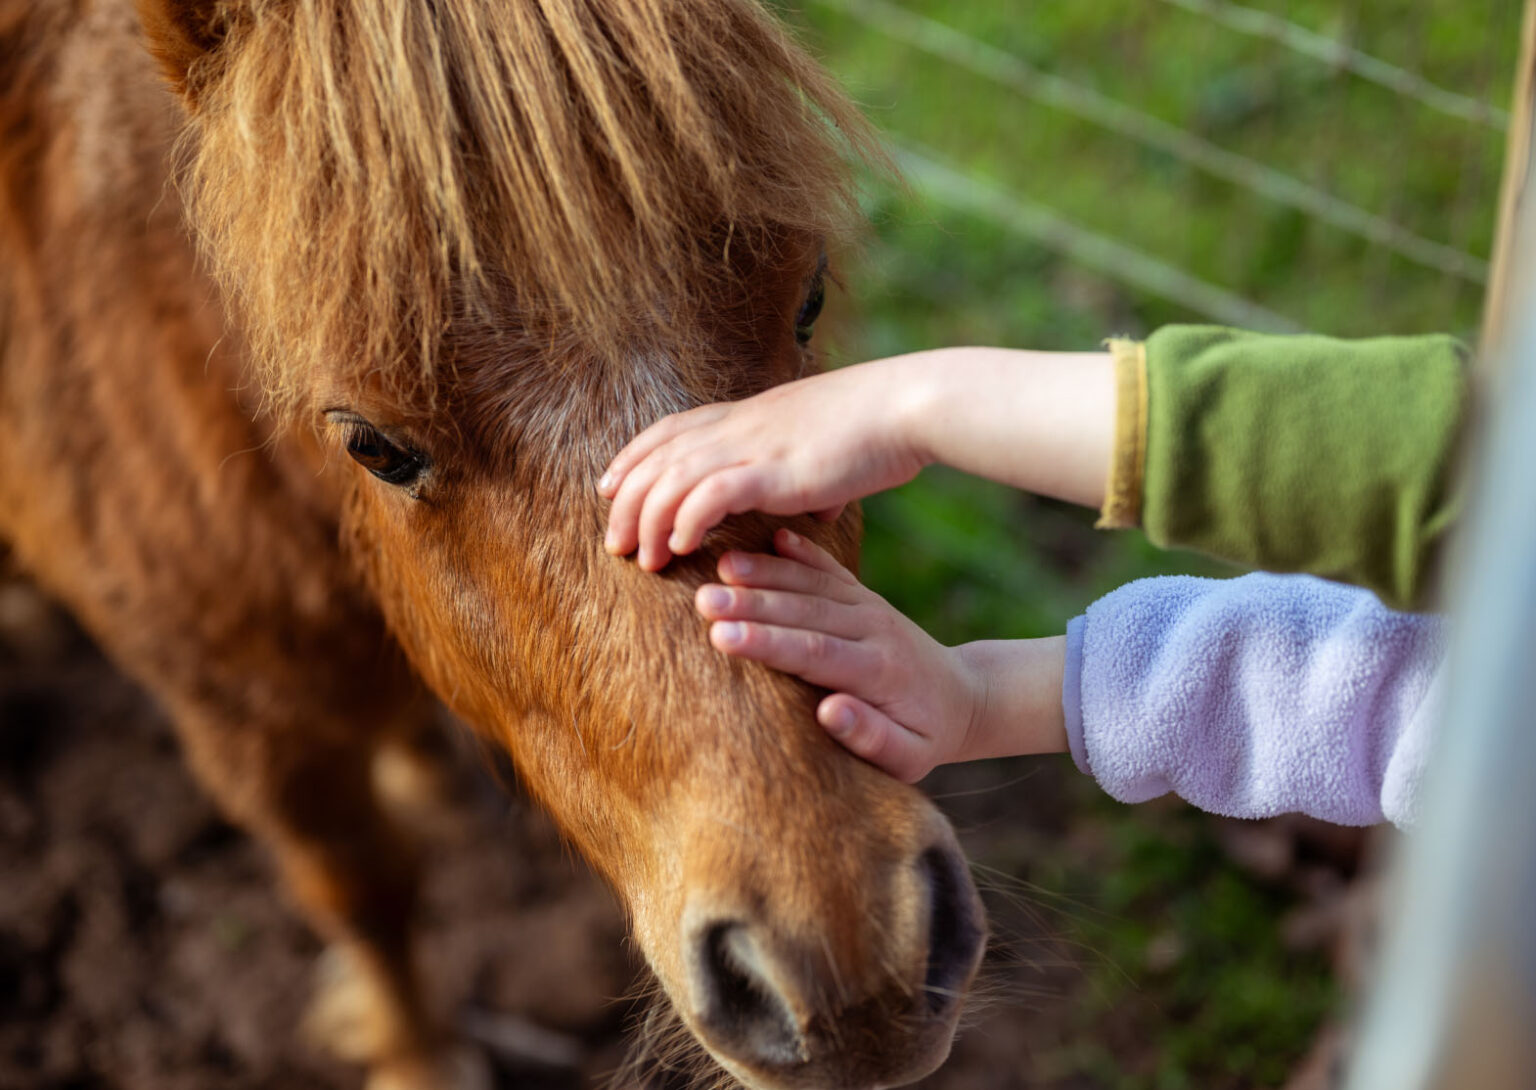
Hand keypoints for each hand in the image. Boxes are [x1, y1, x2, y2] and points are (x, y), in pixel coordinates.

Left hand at [601, 347, 1115, 570]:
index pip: (669, 430)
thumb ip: (807, 475)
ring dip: (650, 520)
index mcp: (747, 416)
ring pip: (675, 478)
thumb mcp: (824, 448)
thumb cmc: (876, 428)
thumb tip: (817, 503)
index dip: (633, 458)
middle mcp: (740, 426)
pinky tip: (680, 546)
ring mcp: (755, 445)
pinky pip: (714, 493)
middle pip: (659, 458)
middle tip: (612, 543)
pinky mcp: (777, 470)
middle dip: (627, 501)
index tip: (609, 487)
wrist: (907, 405)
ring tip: (641, 559)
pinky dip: (688, 518)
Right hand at [694, 528, 981, 781]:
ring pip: (811, 585)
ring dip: (764, 575)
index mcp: (879, 671)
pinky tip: (770, 536)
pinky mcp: (863, 597)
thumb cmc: (925, 737)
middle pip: (805, 613)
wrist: (964, 698)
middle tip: (702, 600)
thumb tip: (829, 712)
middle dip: (752, 605)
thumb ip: (872, 737)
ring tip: (718, 567)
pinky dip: (801, 552)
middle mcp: (874, 630)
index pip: (815, 653)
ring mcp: (868, 608)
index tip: (723, 636)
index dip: (768, 643)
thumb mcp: (910, 757)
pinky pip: (829, 570)